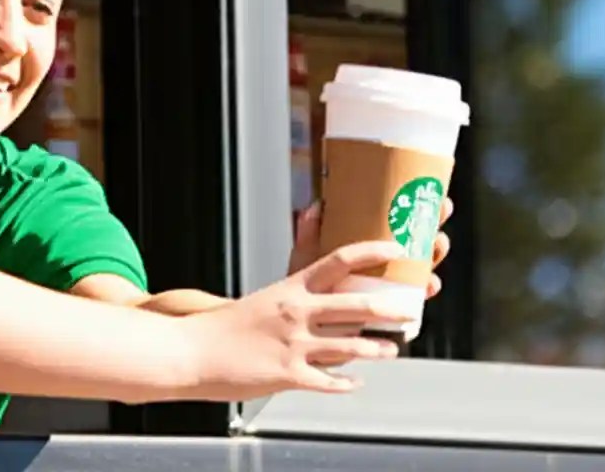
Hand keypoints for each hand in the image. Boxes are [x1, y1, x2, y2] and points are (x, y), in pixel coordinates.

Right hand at [183, 241, 413, 399]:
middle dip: (390, 310)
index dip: (374, 250)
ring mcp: (294, 345)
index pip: (341, 259)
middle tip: (410, 311)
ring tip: (391, 349)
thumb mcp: (272, 292)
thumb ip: (301, 271)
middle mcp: (298, 312)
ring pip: (350, 346)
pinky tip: (357, 383)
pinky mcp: (287, 375)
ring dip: (377, 349)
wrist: (194, 351)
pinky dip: (346, 383)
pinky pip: (328, 381)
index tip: (398, 247)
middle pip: (357, 306)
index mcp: (294, 287)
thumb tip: (315, 221)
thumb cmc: (233, 323)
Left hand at [287, 199, 452, 297]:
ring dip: (436, 252)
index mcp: (367, 244)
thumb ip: (309, 235)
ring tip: (437, 243)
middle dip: (436, 222)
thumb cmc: (306, 290)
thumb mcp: (307, 259)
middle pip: (418, 237)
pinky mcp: (394, 310)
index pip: (397, 220)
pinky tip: (430, 283)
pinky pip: (419, 297)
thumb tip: (315, 205)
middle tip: (442, 209)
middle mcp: (386, 263)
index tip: (429, 190)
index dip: (418, 204)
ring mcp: (393, 286)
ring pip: (424, 264)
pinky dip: (427, 289)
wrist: (306, 328)